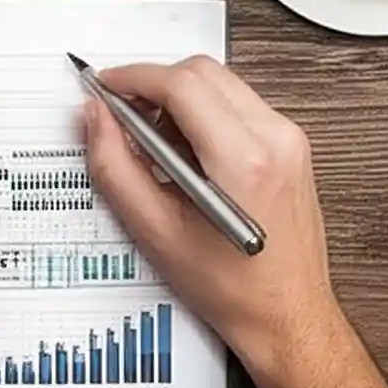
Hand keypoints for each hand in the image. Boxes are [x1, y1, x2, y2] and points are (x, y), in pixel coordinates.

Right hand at [83, 56, 387, 387]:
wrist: (286, 316)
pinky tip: (185, 154)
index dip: (133, 78)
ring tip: (155, 145)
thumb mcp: (155, 230)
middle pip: (201, 72)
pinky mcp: (291, 146)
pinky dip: (202, 114)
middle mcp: (275, 140)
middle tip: (123, 115)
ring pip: (220, 83)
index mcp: (243, 160)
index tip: (106, 87)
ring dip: (178, 99)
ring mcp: (289, 141)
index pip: (180, 84)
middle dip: (154, 84)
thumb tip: (96, 120)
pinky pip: (238, 104)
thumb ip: (114, 166)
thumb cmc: (233, 288)